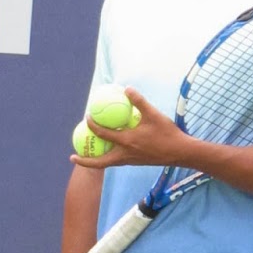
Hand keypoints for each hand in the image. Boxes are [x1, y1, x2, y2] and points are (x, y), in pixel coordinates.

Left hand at [69, 90, 184, 170]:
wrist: (180, 152)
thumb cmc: (167, 133)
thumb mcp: (153, 114)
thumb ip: (139, 101)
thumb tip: (126, 88)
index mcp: (128, 141)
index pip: (104, 134)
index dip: (93, 125)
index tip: (87, 117)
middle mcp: (126, 154)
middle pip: (99, 162)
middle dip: (84, 161)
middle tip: (72, 157)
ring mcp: (130, 161)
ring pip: (108, 164)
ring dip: (96, 161)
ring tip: (87, 155)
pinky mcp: (135, 162)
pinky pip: (117, 161)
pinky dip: (109, 157)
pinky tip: (109, 149)